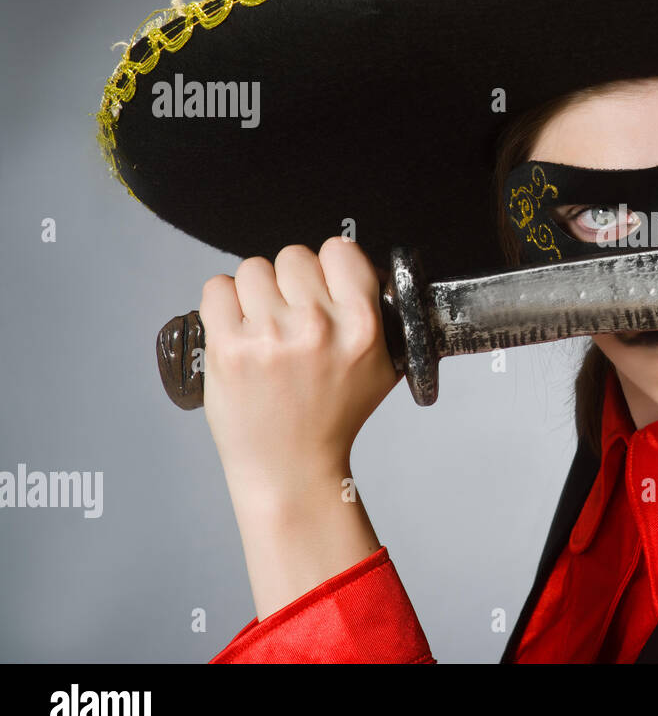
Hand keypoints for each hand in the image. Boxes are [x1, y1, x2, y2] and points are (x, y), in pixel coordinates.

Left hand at [199, 237, 400, 505]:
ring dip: (255, 292)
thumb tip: (360, 269)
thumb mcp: (382, 366)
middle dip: (290, 281)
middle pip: (293, 256)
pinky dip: (223, 302)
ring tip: (263, 325)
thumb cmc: (334, 417)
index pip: (340, 249)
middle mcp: (318, 326)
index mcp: (361, 326)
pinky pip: (216, 288)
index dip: (329, 266)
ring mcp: (270, 336)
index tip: (323, 286)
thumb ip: (380, 314)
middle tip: (291, 315)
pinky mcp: (228, 347)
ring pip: (253, 268)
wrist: (291, 467)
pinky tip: (237, 326)